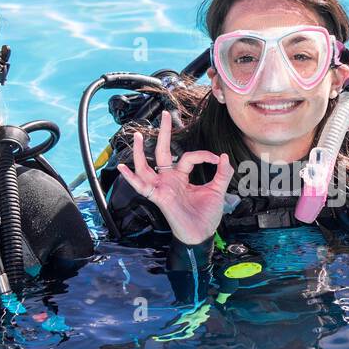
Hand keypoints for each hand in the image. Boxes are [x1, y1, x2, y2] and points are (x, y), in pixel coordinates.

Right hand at [115, 110, 233, 245]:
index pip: (188, 157)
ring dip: (140, 153)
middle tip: (165, 114)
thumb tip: (224, 155)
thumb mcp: (217, 190)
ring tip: (137, 136)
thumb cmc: (207, 215)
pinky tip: (123, 168)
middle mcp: (170, 180)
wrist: (202, 234)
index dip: (204, 155)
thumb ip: (222, 173)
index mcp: (182, 177)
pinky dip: (132, 178)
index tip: (217, 159)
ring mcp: (162, 188)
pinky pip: (142, 187)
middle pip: (162, 152)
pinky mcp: (159, 197)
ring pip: (146, 167)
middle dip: (164, 133)